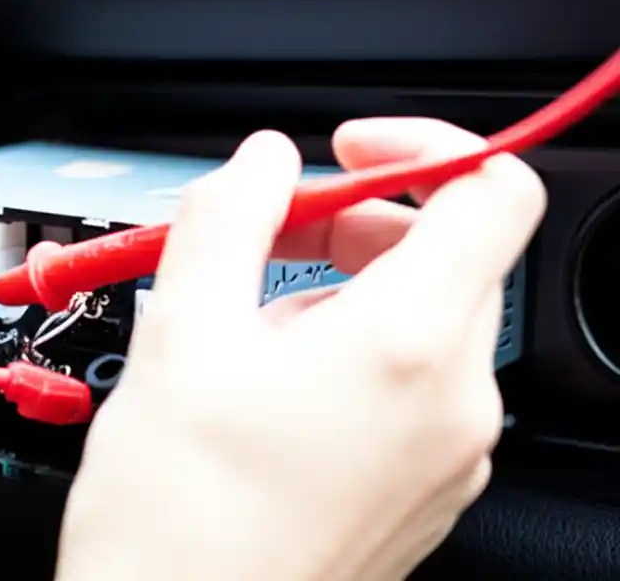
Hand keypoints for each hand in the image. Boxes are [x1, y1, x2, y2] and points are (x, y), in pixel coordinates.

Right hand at [55, 120, 544, 580]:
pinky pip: (412, 387)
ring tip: (246, 330)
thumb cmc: (178, 519)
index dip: (422, 148)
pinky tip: (267, 388)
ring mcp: (446, 455)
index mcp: (405, 346)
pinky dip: (353, 355)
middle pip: (451, 255)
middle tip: (270, 234)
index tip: (349, 152)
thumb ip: (227, 220)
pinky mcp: (423, 489)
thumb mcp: (179, 335)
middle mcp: (452, 403)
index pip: (491, 194)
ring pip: (425, 322)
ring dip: (344, 291)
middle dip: (358, 222)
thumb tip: (259, 164)